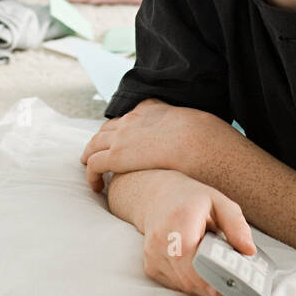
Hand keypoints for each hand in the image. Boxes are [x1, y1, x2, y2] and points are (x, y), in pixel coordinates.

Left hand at [81, 99, 215, 192]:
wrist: (196, 143)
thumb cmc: (204, 139)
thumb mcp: (197, 124)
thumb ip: (192, 131)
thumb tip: (204, 143)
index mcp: (152, 109)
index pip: (130, 116)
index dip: (123, 129)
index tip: (122, 139)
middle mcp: (133, 119)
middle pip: (108, 128)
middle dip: (103, 140)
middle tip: (100, 154)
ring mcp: (122, 136)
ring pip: (96, 144)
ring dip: (92, 155)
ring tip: (93, 169)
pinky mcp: (116, 156)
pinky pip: (94, 164)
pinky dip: (91, 174)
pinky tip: (96, 186)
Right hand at [142, 172, 255, 295]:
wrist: (158, 198)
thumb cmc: (192, 200)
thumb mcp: (219, 202)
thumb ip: (236, 224)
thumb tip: (249, 250)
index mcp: (179, 219)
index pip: (187, 255)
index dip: (205, 276)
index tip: (228, 289)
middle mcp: (161, 239)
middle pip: (187, 276)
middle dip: (215, 290)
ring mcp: (152, 255)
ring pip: (183, 285)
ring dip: (206, 290)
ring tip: (229, 289)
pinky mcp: (151, 266)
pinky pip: (176, 284)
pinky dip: (194, 286)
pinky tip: (208, 281)